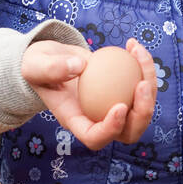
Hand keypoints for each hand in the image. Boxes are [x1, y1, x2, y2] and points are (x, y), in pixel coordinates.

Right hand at [21, 38, 156, 149]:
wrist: (50, 57)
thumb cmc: (38, 65)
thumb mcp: (35, 65)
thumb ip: (51, 68)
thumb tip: (80, 67)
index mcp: (75, 120)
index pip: (96, 137)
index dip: (111, 128)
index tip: (119, 106)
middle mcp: (97, 118)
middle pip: (128, 132)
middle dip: (142, 112)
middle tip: (141, 83)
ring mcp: (111, 105)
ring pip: (141, 108)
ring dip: (148, 82)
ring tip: (138, 52)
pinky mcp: (122, 90)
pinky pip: (141, 86)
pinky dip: (143, 66)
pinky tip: (133, 45)